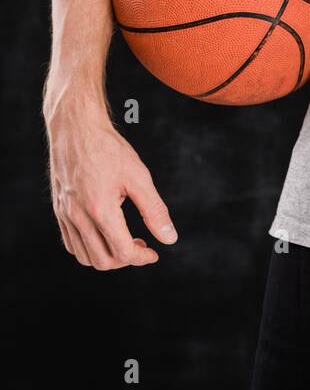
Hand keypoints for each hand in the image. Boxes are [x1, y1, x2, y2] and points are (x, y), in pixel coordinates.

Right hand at [44, 94, 177, 268]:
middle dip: (126, 259)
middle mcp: (78, 216)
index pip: (122, 252)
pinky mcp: (59, 210)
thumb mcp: (138, 177)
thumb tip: (169, 238)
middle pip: (102, 261)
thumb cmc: (109, 149)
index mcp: (100, 209)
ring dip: (107, 256)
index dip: (141, 257)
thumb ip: (154, 210)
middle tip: (141, 245)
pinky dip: (88, 248)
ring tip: (124, 240)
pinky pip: (71, 243)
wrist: (76, 128)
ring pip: (84, 256)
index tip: (153, 251)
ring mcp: (65, 215)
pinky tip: (105, 233)